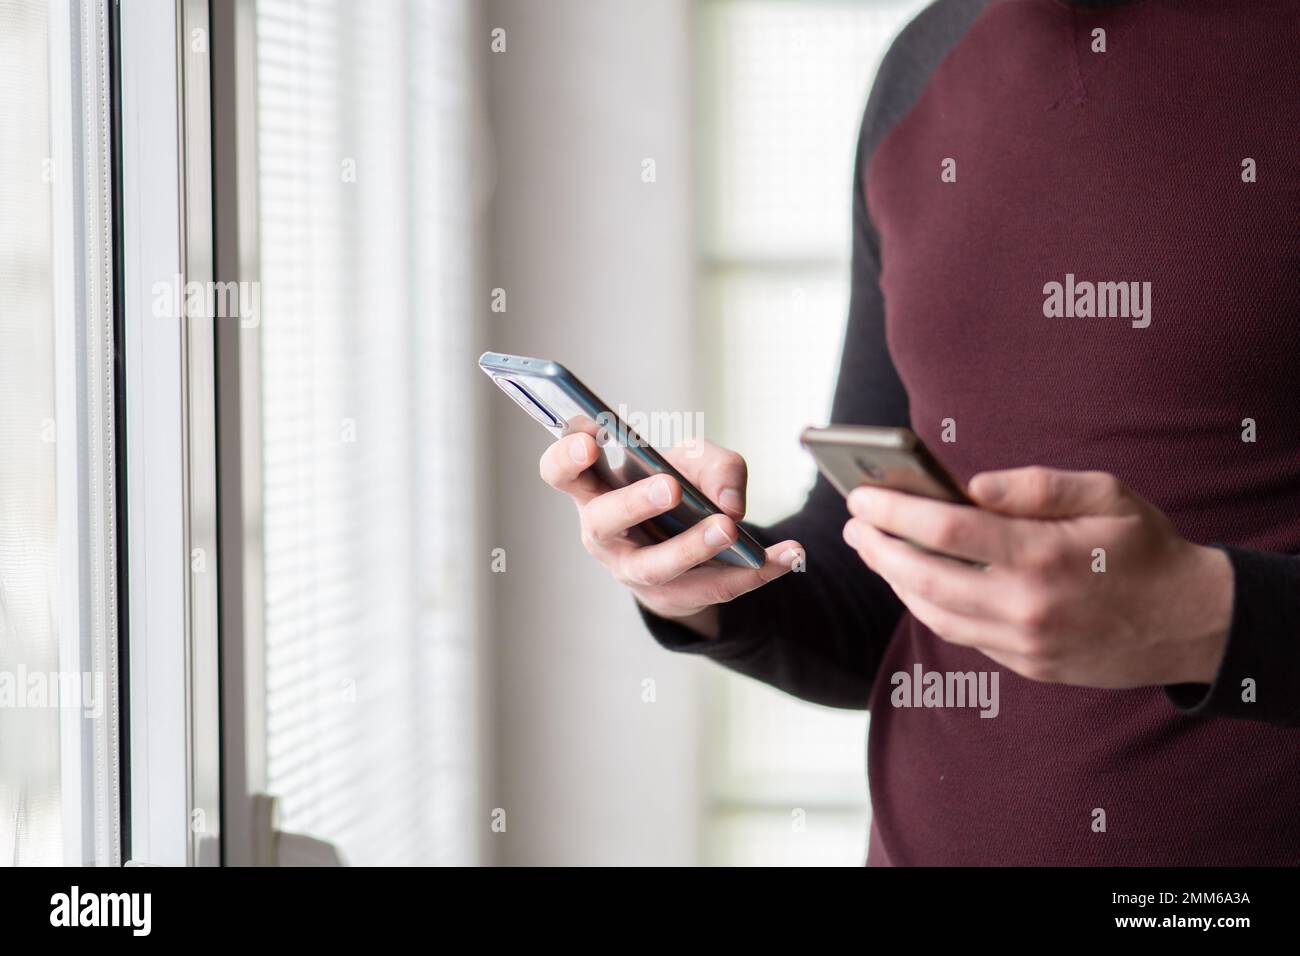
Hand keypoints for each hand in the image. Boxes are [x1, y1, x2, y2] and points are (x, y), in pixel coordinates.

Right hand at [539, 433, 803, 637]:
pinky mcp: (675, 599)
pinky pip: (716, 587)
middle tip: (671, 487)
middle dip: (636, 504)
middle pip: (604, 522)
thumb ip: (714, 464)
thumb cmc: (675, 486)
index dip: (567, 456)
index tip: (590, 440)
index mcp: (595, 489)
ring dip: (694, 547)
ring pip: (658, 566)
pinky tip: (790, 554)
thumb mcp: (694, 460)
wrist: (686, 540)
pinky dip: (756, 570)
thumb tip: (729, 502)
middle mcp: (604, 535)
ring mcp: (635, 572)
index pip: (561, 472)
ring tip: (729, 527)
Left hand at [842, 466, 1233, 688]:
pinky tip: (914, 579)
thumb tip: (969, 484)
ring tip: (874, 548)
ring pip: (934, 612)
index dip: (894, 510)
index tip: (861, 493)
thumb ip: (1036, 485)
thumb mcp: (1106, 494)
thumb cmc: (1142, 546)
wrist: (1190, 623)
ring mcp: (1024, 643)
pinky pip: (960, 634)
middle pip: (925, 577)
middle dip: (879, 547)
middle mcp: (1027, 606)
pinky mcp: (1025, 665)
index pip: (946, 530)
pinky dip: (927, 605)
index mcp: (1044, 556)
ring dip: (894, 580)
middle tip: (853, 524)